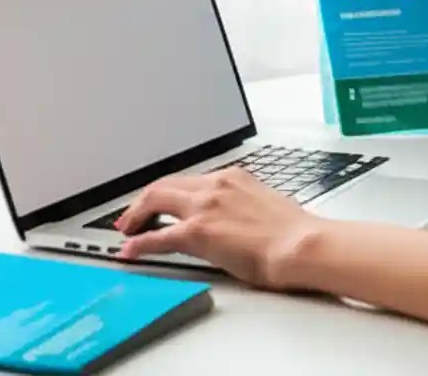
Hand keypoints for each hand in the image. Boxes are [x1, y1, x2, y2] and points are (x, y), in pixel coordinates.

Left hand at [114, 167, 322, 289]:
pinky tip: (130, 250)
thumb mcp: (263, 205)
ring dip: (136, 215)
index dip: (168, 193)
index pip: (188, 181)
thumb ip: (241, 205)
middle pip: (164, 185)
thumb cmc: (293, 232)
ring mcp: (204, 207)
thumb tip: (233, 219)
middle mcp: (215, 185)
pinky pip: (157, 236)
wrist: (301, 245)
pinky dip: (139, 242)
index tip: (160, 204)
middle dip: (143, 200)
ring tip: (126, 229)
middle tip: (132, 216)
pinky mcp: (197, 231)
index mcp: (232, 178)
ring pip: (155, 200)